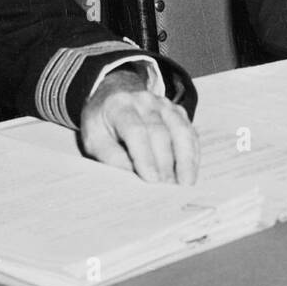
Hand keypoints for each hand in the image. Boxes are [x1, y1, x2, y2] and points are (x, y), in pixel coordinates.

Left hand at [78, 68, 198, 184]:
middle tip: (167, 188)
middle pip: (160, 132)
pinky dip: (192, 154)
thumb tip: (131, 175)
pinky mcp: (177, 112)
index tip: (151, 179)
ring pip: (180, 130)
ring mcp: (164, 104)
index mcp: (119, 106)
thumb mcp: (94, 138)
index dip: (144, 156)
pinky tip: (191, 172)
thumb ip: (110, 155)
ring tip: (185, 183)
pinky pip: (189, 132)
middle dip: (165, 162)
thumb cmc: (103, 124)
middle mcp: (144, 101)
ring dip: (185, 159)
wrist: (114, 97)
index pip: (135, 130)